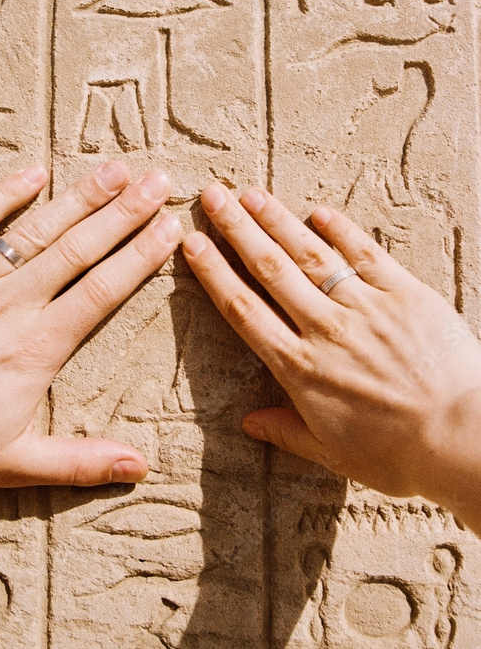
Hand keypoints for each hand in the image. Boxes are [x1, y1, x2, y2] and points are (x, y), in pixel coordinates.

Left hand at [0, 161, 180, 494]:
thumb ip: (80, 461)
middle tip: (160, 181)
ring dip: (80, 198)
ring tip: (117, 170)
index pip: (102, 292)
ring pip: (37, 230)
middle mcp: (12, 304)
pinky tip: (34, 173)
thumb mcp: (10, 464)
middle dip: (125, 214)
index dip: (140, 257)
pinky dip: (4, 196)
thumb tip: (140, 466)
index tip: (170, 228)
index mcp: (37, 347)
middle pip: (80, 250)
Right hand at [182, 183, 480, 533]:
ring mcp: (365, 307)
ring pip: (310, 255)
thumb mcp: (335, 454)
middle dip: (237, 229)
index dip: (215, 273)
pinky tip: (318, 212)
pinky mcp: (404, 294)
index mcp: (301, 368)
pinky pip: (365, 254)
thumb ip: (288, 432)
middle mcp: (325, 330)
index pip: (244, 310)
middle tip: (213, 197)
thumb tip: (250, 423)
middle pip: (270, 269)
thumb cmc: (402, 455)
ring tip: (251, 194)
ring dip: (278, 221)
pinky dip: (341, 230)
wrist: (465, 438)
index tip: (194, 245)